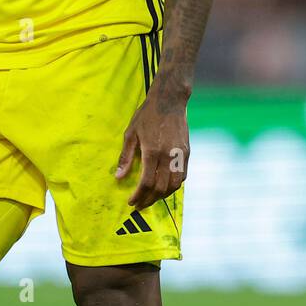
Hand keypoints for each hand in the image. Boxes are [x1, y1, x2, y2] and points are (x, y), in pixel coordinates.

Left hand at [114, 86, 189, 208]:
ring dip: (162, 196)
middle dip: (149, 200)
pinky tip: (164, 186)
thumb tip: (119, 177)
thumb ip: (125, 157)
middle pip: (160, 188)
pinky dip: (173, 186)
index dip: (138, 196)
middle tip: (140, 204)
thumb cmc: (147, 115)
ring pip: (174, 185)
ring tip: (151, 198)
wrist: (170, 101)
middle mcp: (168, 156)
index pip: (146, 183)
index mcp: (152, 152)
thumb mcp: (131, 133)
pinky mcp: (187, 153)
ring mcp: (180, 155)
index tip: (131, 201)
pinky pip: (182, 176)